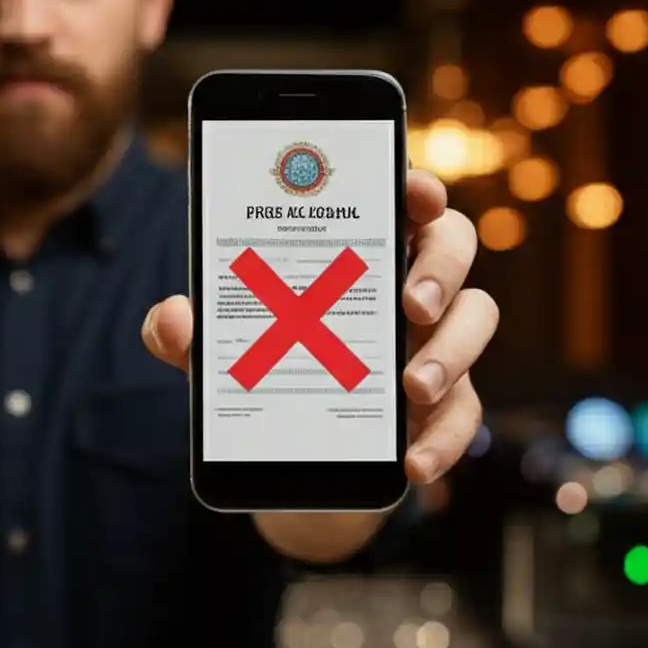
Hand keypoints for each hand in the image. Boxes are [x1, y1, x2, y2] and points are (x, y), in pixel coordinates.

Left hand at [142, 169, 497, 485]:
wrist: (287, 448)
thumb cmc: (259, 366)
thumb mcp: (213, 349)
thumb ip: (183, 331)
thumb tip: (171, 318)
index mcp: (356, 249)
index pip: (399, 198)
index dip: (415, 187)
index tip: (415, 193)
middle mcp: (403, 282)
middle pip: (454, 244)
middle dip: (441, 267)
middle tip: (410, 302)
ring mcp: (432, 339)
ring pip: (476, 319)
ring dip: (452, 352)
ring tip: (412, 386)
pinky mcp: (443, 400)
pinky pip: (465, 413)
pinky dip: (443, 438)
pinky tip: (413, 461)